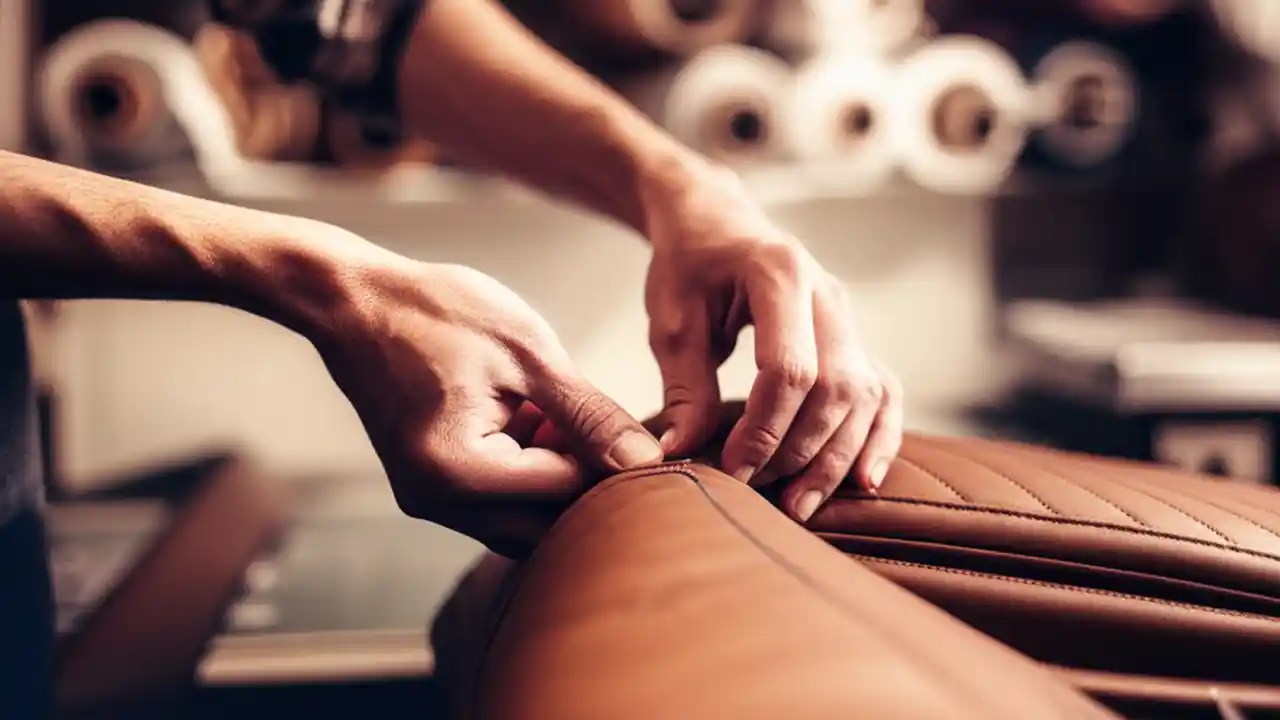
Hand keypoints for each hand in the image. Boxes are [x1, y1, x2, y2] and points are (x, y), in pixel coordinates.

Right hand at [309, 253, 662, 555]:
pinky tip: (530, 419)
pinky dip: (526, 471)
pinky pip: (496, 503)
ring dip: (554, 479)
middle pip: (545, 527)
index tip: (639, 430)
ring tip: (555, 413)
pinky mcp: (429, 489)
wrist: (353, 301)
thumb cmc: (436, 312)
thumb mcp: (527, 354)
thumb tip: (647, 459)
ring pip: (523, 521)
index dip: (611, 463)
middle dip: (584, 483)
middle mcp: (438, 503)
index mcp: (461, 471)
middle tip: (602, 424)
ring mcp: (429, 501)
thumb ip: (589, 414)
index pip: (567, 493)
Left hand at [642, 164, 902, 521]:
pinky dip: (880, 436)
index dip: (764, 428)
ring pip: (866, 395)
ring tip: (800, 504)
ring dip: (837, 456)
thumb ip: (683, 387)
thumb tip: (679, 454)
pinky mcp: (855, 337)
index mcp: (780, 274)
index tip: (732, 469)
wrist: (716, 223)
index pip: (789, 368)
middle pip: (838, 387)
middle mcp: (828, 293)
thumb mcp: (672, 321)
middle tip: (758, 490)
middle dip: (800, 449)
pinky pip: (884, 390)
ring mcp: (849, 316)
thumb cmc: (689, 267)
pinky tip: (863, 480)